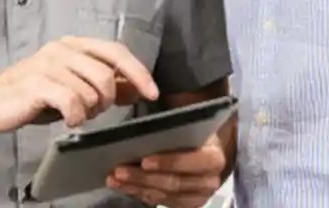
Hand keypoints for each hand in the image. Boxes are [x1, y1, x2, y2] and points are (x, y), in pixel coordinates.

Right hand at [0, 36, 159, 132]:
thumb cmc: (29, 96)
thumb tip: (134, 87)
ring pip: (92, 89)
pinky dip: (76, 116)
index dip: (138, 72)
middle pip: (108, 71)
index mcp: (72, 45)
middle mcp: (62, 49)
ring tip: (77, 114)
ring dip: (91, 109)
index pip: (116, 51)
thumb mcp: (70, 86)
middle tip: (99, 110)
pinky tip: (67, 119)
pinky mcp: (37, 83)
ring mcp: (49, 64)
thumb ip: (101, 84)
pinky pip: (73, 102)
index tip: (152, 92)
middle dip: (110, 97)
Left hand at [106, 134, 226, 206]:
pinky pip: (161, 203)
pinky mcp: (187, 205)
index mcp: (213, 158)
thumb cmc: (192, 136)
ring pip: (164, 195)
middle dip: (143, 178)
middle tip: (119, 171)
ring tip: (114, 180)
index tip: (144, 161)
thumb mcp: (189, 129)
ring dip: (136, 188)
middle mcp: (209, 181)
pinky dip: (141, 195)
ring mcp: (199, 197)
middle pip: (173, 183)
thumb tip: (144, 130)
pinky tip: (125, 188)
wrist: (206, 153)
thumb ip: (173, 131)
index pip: (190, 162)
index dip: (168, 162)